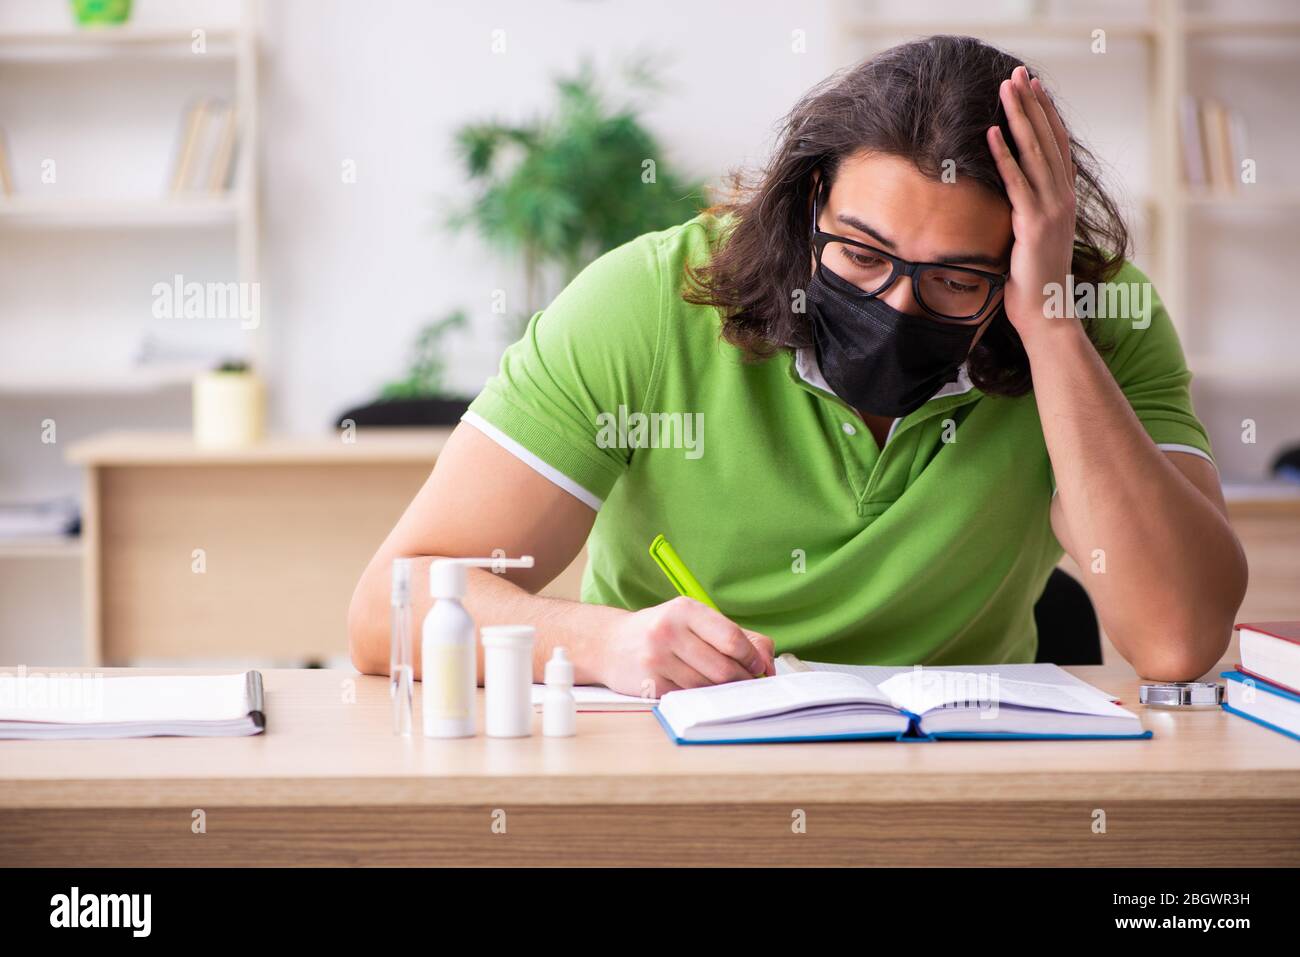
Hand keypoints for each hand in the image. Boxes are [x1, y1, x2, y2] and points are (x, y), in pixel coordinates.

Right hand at [597, 596, 775, 697]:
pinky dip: (701, 696)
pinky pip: (689, 696)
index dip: (752, 657)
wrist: (610, 644)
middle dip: (743, 679)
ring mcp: (657, 659)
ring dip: (723, 690)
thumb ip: (734, 635)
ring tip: (724, 685)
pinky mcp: (650, 684)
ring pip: (708, 686)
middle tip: (747, 681)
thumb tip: (767, 661)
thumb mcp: (693, 620)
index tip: (759, 666)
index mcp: (684, 609)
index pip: (731, 638)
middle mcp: (668, 631)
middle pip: (724, 667)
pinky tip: (698, 688)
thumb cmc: (662, 631)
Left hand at [987, 65, 1078, 343]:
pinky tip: (992, 133)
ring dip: (1019, 119)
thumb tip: (1014, 199)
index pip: (1056, 146)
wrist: (1047, 314)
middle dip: (1033, 105)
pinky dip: (1005, 157)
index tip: (1035, 88)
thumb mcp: (1033, 239)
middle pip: (1048, 140)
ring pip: (1035, 153)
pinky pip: (1017, 184)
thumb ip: (1028, 214)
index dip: (1046, 115)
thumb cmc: (1034, 282)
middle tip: (1020, 74)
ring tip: (1006, 89)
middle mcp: (1062, 199)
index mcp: (1064, 200)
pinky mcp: (1034, 225)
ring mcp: (1051, 211)